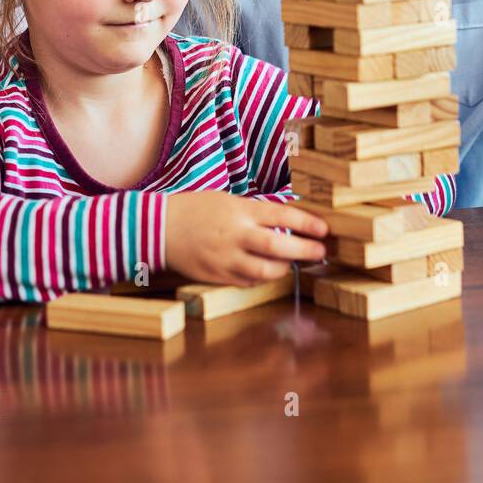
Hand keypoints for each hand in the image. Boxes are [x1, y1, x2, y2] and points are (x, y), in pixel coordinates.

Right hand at [164, 190, 327, 284]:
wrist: (158, 227)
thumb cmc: (196, 208)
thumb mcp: (227, 200)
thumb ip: (254, 213)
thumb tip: (286, 223)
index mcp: (239, 210)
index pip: (282, 216)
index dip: (307, 224)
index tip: (324, 230)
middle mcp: (235, 235)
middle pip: (279, 247)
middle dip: (305, 250)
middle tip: (320, 252)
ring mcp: (225, 258)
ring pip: (265, 271)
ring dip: (284, 269)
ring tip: (292, 264)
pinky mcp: (216, 276)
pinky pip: (247, 281)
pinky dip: (262, 278)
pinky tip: (267, 272)